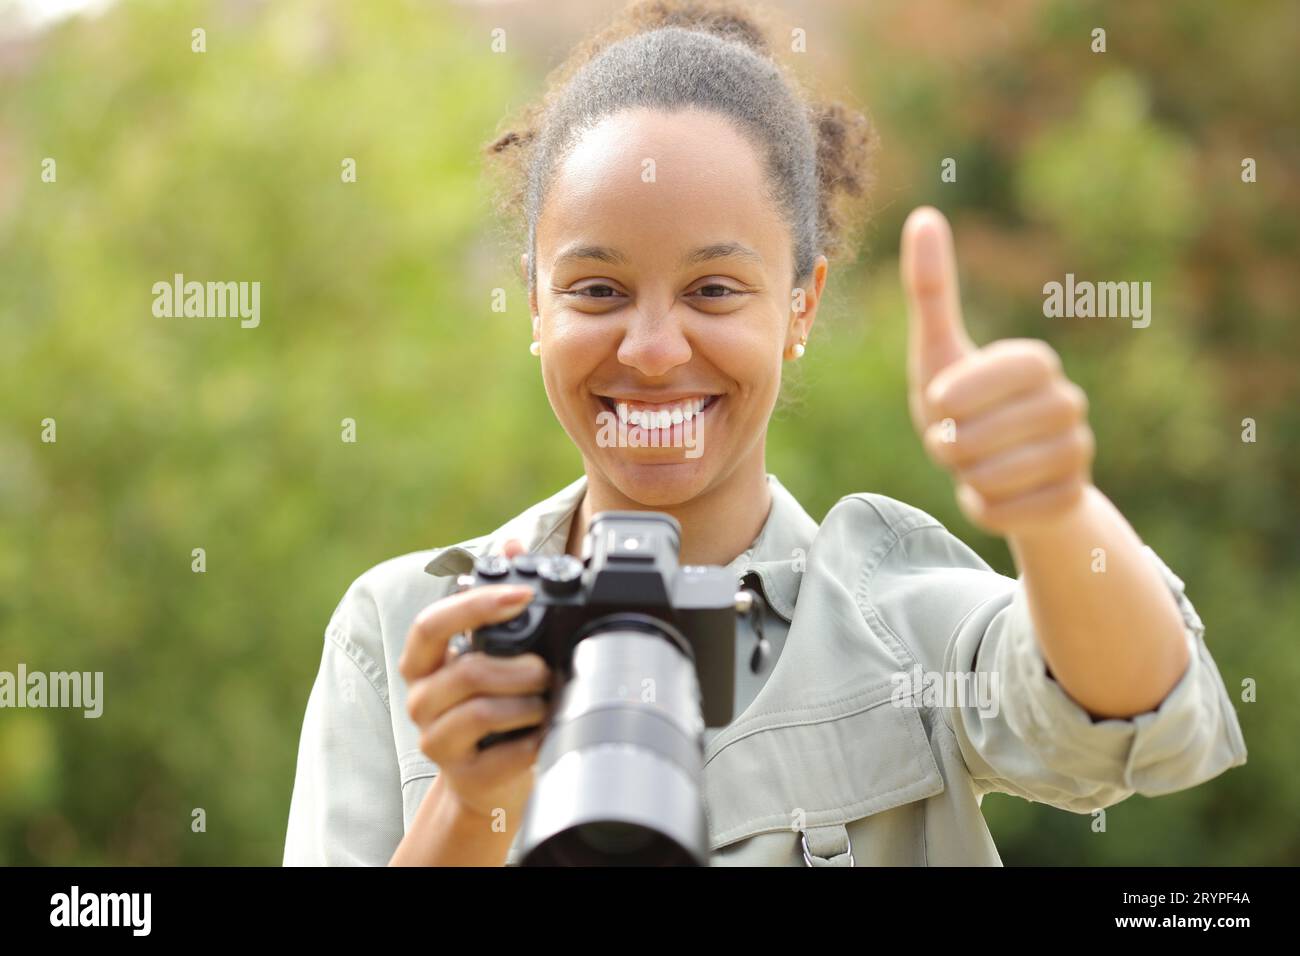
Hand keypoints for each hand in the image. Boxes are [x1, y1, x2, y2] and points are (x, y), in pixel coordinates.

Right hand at [398, 538, 551, 821]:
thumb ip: (499, 598)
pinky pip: (503, 751)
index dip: (476, 605)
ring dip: (529, 703)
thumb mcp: (495, 651)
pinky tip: (541, 733)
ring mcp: (436, 738)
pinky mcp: (461, 773)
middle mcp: (422, 697)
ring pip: (483, 710)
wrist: (488, 780)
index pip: (432, 623)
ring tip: (545, 702)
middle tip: (544, 669)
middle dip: (519, 667)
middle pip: (466, 670)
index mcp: (424, 660)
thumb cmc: (493, 706)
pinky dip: (532, 739)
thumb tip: (512, 544)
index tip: (523, 594)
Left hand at [900, 206, 1094, 536]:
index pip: (1011, 369)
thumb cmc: (961, 407)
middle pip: (997, 431)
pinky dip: (985, 509)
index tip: (938, 402)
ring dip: (966, 476)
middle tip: (948, 441)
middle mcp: (1069, 403)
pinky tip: (987, 495)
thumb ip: (931, 289)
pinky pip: (1013, 513)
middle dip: (955, 443)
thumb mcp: (938, 352)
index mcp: (1037, 363)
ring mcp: (1078, 452)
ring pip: (1004, 476)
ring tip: (967, 466)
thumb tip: (923, 215)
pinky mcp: (1073, 499)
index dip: (966, 391)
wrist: (1000, 474)